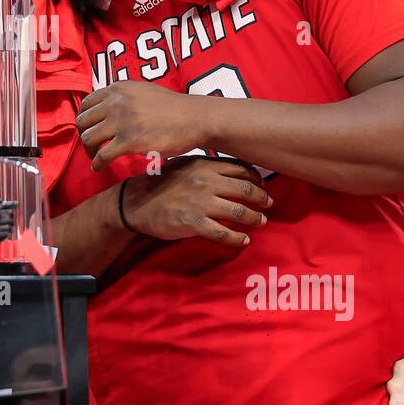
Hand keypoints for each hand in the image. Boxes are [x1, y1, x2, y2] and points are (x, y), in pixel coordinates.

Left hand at [77, 81, 198, 170]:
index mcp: (118, 88)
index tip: (88, 130)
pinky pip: (102, 155)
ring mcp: (121, 121)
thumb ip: (122, 97)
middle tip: (91, 147)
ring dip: (89, 151)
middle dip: (84, 136)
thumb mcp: (142, 91)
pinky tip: (99, 168)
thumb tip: (105, 109)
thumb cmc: (172, 108)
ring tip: (95, 158)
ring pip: (88, 138)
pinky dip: (97, 164)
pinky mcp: (129, 141)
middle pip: (83, 122)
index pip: (86, 103)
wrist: (194, 118)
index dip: (84, 119)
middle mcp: (116, 102)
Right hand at [121, 157, 269, 245]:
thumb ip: (207, 166)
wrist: (135, 202)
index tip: (262, 186)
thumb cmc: (160, 183)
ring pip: (239, 211)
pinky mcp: (193, 222)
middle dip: (261, 198)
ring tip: (260, 222)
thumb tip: (232, 169)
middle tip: (268, 205)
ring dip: (254, 218)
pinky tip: (243, 240)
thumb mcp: (183, 165)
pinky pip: (223, 232)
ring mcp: (200, 202)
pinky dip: (237, 238)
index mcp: (204, 165)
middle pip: (245, 189)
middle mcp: (206, 181)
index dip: (257, 179)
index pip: (242, 169)